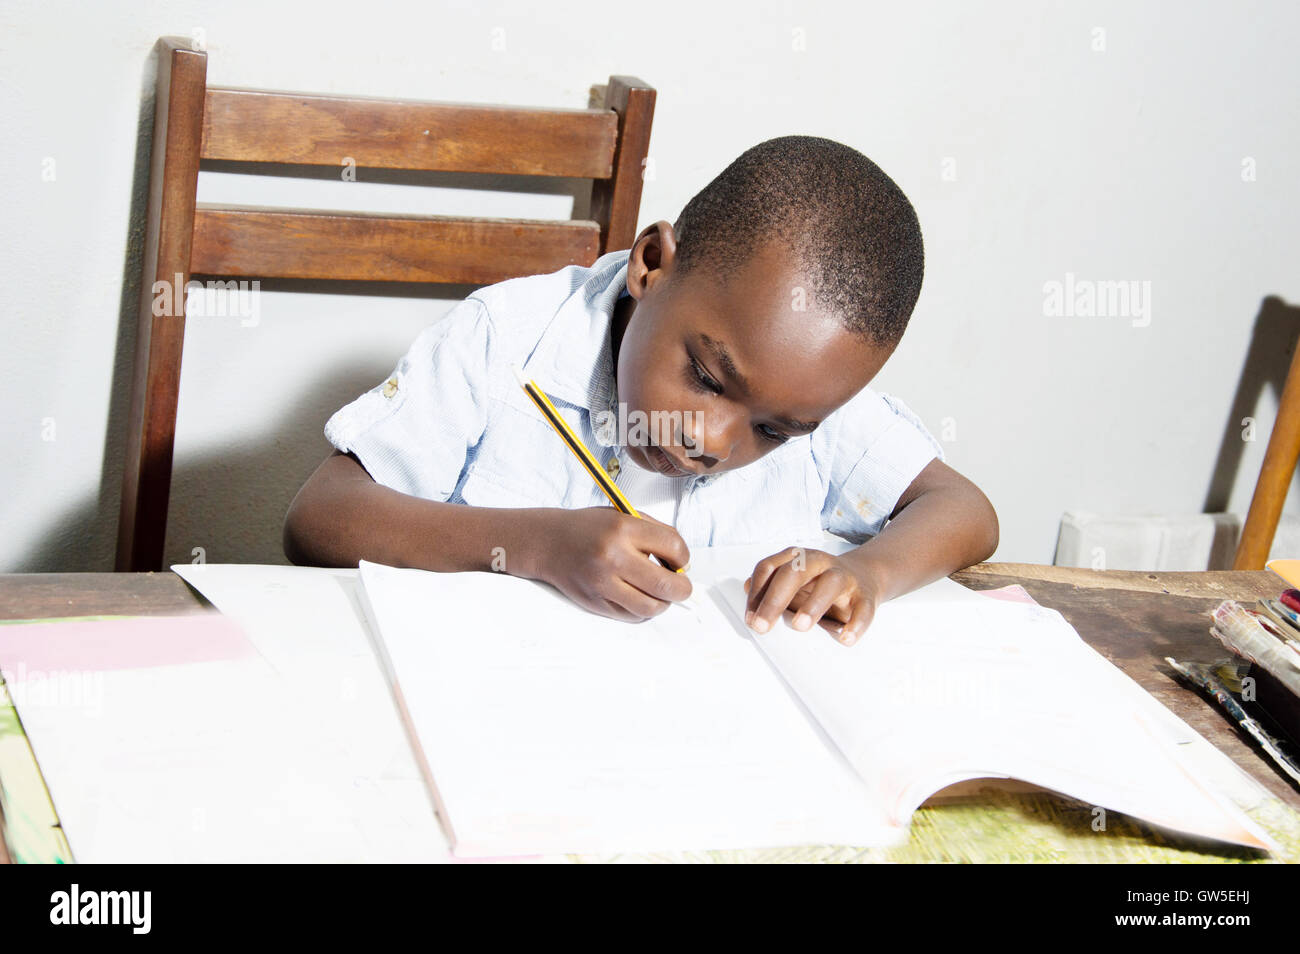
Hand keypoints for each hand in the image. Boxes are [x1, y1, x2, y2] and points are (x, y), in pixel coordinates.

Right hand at [530, 508, 691, 622]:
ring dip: (664, 603)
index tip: (681, 561)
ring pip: (651, 607)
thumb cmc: (590, 529)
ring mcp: (602, 583)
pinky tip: (639, 596)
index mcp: (623, 529)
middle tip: (680, 585)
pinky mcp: (595, 602)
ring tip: (660, 593)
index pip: (673, 547)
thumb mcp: (623, 516)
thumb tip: (682, 562)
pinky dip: (643, 610)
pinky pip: (632, 616)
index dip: (684, 557)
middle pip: (666, 584)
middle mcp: (612, 556)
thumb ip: (655, 533)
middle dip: (682, 588)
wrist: (549, 543)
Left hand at [742, 547, 879, 645]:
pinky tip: (845, 639)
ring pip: (830, 584)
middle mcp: (820, 562)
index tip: (751, 619)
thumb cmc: (820, 584)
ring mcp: (844, 577)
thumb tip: (746, 588)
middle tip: (762, 626)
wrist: (865, 577)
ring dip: (814, 604)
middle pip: (794, 573)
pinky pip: (863, 608)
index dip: (757, 593)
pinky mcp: (866, 595)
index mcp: (797, 558)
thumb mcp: (794, 583)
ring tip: (800, 626)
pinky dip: (856, 624)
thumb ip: (770, 585)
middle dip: (775, 599)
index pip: (769, 568)